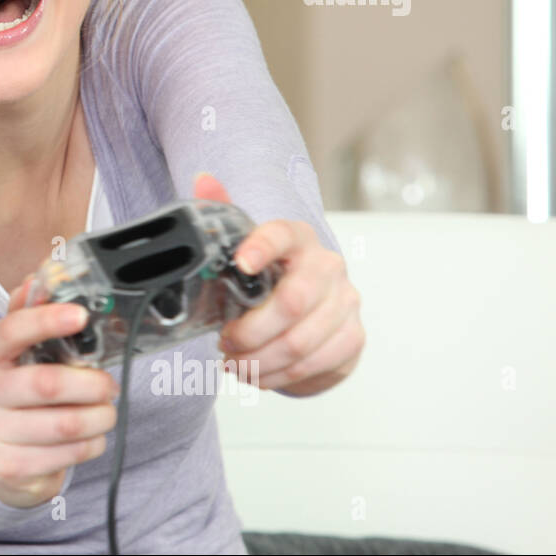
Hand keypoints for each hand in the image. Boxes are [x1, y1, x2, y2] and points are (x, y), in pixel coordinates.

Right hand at [0, 279, 120, 508]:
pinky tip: (89, 438)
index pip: (10, 331)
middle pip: (46, 383)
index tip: (80, 315)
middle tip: (109, 385)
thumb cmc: (16, 398)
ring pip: (65, 424)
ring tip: (105, 412)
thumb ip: (27, 317)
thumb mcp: (16, 356)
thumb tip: (37, 276)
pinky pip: (68, 454)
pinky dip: (91, 445)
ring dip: (100, 417)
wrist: (1, 460)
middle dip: (91, 384)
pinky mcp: (8, 467)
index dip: (46, 320)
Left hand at [193, 172, 364, 395]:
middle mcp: (328, 266)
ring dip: (258, 360)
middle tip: (225, 341)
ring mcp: (346, 303)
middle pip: (291, 303)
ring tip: (235, 362)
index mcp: (298, 239)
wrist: (313, 312)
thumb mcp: (245, 248)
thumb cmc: (272, 278)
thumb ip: (223, 213)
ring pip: (299, 343)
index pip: (282, 235)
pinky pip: (313, 365)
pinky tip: (257, 374)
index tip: (241, 263)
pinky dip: (277, 376)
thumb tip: (203, 179)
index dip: (262, 247)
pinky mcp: (352, 337)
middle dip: (249, 331)